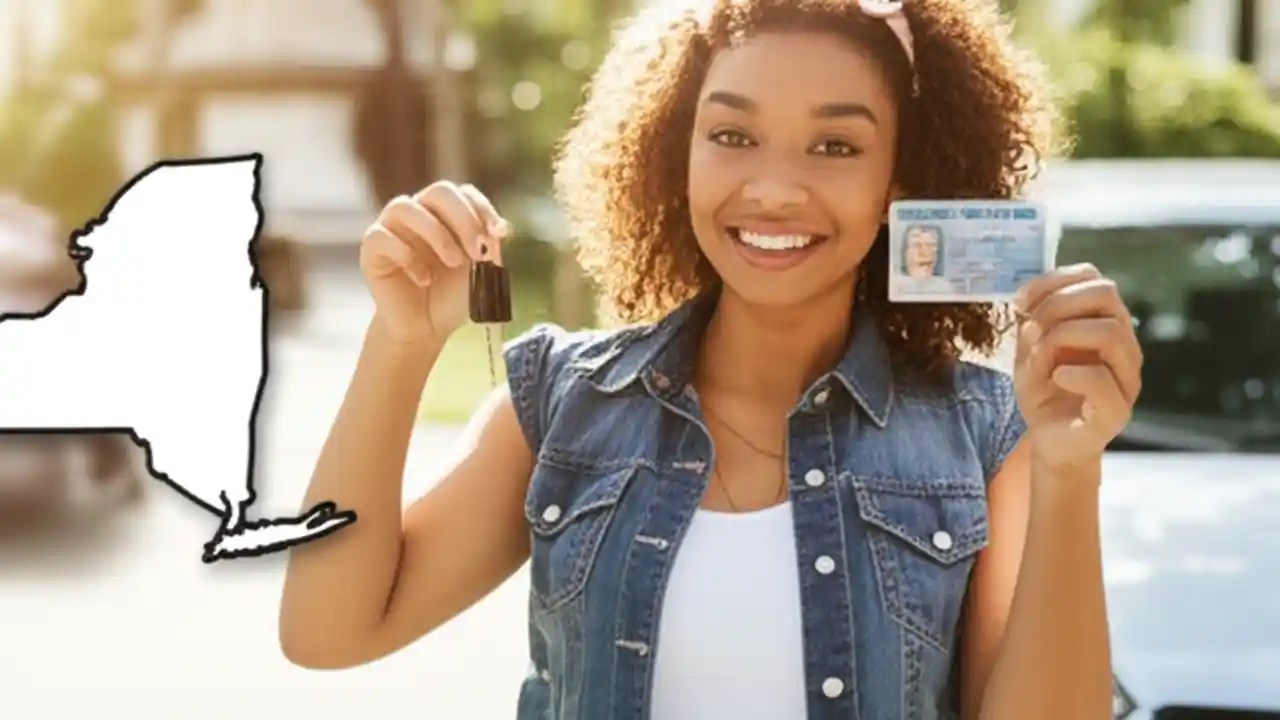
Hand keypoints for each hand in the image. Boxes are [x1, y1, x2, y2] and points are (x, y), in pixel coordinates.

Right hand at [359, 181, 511, 344]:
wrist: (424, 327)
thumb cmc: (452, 295)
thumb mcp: (480, 272)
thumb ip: (490, 248)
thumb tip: (502, 228)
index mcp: (447, 212)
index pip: (465, 193)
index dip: (483, 208)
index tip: (499, 233)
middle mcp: (419, 211)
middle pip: (439, 191)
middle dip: (464, 219)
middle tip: (477, 251)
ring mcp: (392, 225)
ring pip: (407, 206)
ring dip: (437, 234)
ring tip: (454, 263)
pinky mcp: (372, 247)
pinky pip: (384, 237)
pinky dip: (408, 257)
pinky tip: (425, 279)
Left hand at [1012, 263, 1143, 474]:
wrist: (1053, 443)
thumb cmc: (1045, 394)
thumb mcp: (1029, 352)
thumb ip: (1031, 325)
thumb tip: (1028, 305)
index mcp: (1103, 323)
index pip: (1093, 278)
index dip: (1053, 281)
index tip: (1020, 303)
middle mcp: (1122, 344)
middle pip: (1107, 294)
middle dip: (1059, 303)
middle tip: (1032, 328)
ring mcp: (1126, 377)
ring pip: (1112, 332)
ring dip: (1064, 335)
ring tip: (1040, 354)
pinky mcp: (1117, 410)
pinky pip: (1104, 379)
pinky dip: (1074, 372)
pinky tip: (1055, 376)